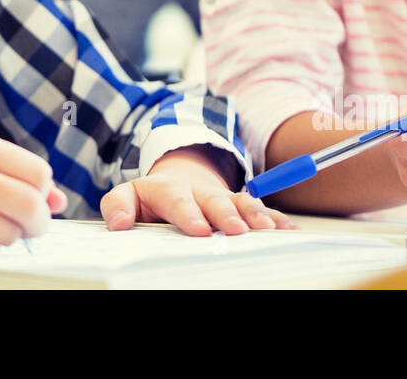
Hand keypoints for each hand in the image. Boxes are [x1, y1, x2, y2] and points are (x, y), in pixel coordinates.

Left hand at [99, 144, 294, 235]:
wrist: (180, 177)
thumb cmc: (152, 197)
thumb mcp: (129, 195)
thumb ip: (118, 205)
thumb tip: (118, 223)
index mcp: (169, 189)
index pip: (178, 200)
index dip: (189, 213)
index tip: (199, 229)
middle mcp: (200, 191)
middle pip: (215, 201)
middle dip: (226, 214)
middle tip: (236, 230)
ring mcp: (223, 197)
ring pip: (242, 202)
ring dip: (255, 215)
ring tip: (267, 229)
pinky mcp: (240, 205)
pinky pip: (261, 210)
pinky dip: (276, 219)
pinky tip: (289, 230)